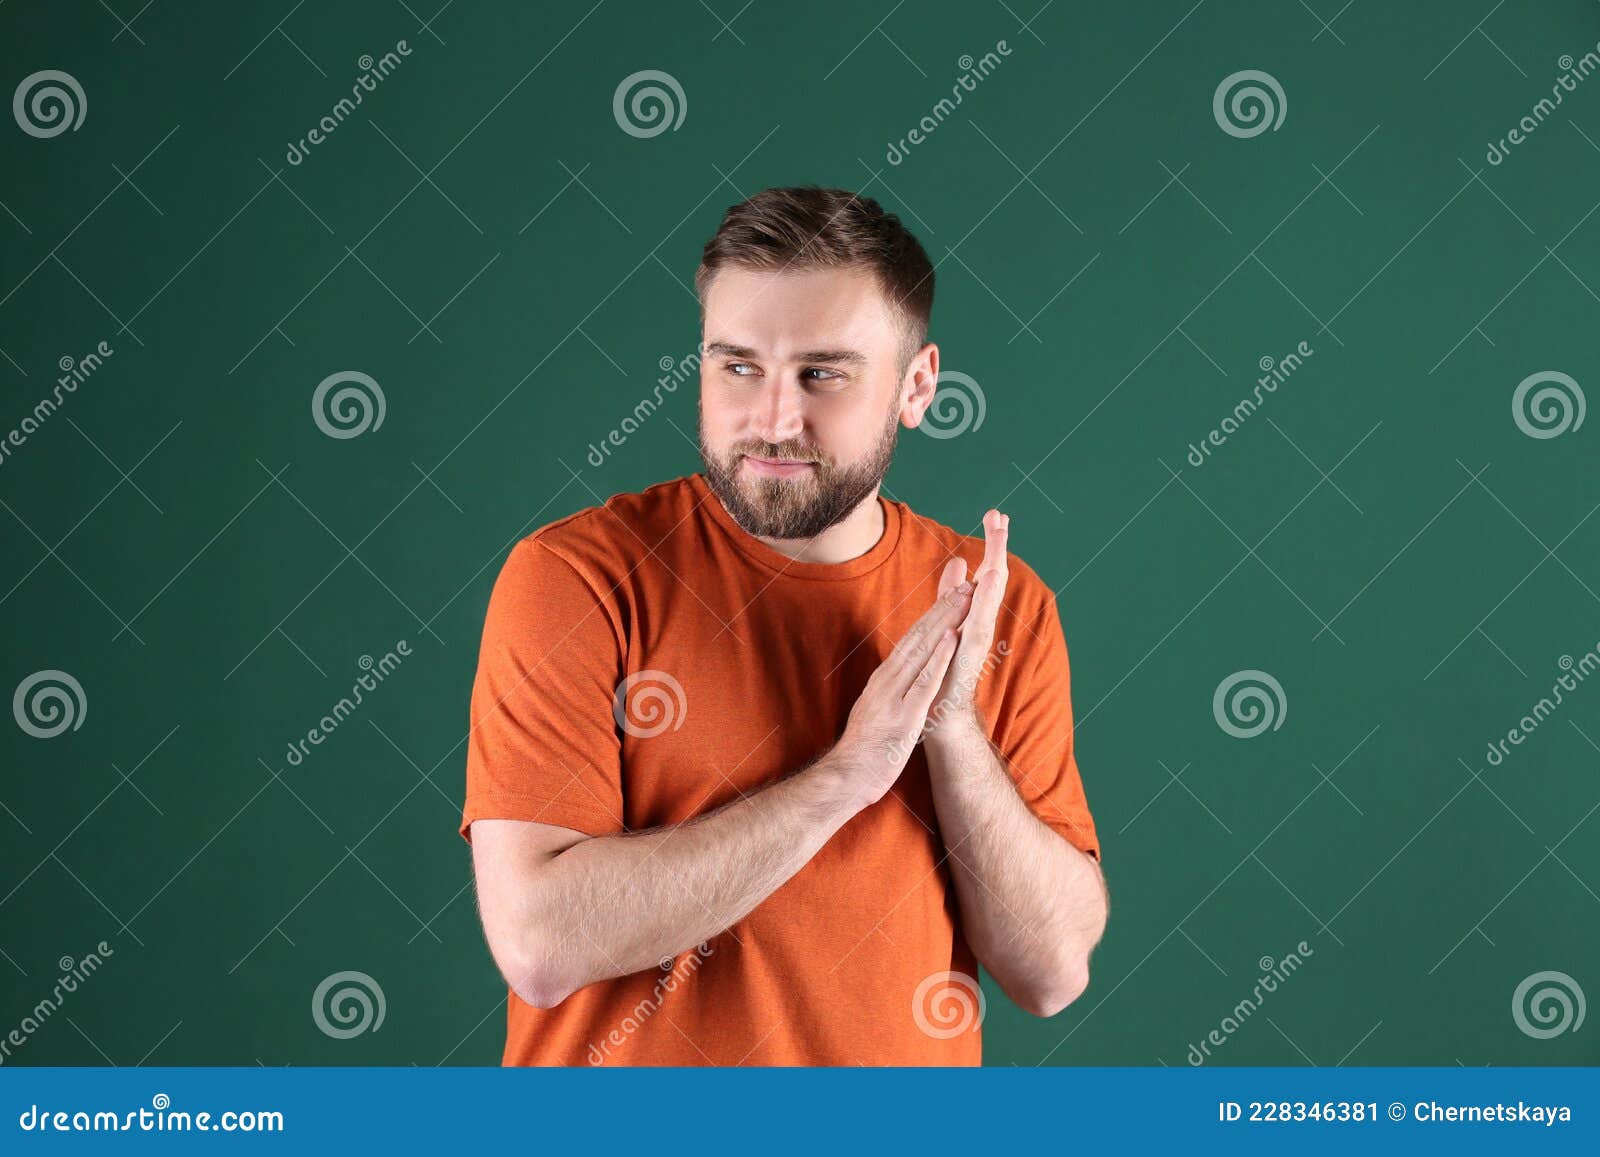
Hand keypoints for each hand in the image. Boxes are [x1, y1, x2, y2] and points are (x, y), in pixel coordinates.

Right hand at [833, 577, 976, 806]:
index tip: (953, 595)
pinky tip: (952, 640)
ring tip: (963, 599)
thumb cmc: (864, 747)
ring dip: (944, 623)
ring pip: (922, 652)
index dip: (933, 616)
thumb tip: (902, 672)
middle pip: (918, 638)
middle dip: (942, 610)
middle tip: (964, 584)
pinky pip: (924, 683)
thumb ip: (890, 688)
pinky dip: (938, 659)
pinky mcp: (904, 716)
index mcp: (883, 679)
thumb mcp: (876, 708)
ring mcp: (895, 697)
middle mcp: (887, 680)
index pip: (911, 640)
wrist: (845, 778)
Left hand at [923, 509, 1009, 742]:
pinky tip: (983, 584)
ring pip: (989, 600)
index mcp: (973, 613)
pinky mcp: (967, 659)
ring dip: (993, 571)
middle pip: (992, 579)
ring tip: (998, 542)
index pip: (985, 571)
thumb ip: (951, 593)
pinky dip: (981, 605)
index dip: (991, 544)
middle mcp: (979, 623)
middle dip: (997, 547)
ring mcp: (976, 641)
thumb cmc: (945, 671)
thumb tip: (960, 561)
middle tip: (1000, 516)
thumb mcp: (946, 622)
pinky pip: (975, 627)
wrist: (941, 715)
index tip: (995, 514)